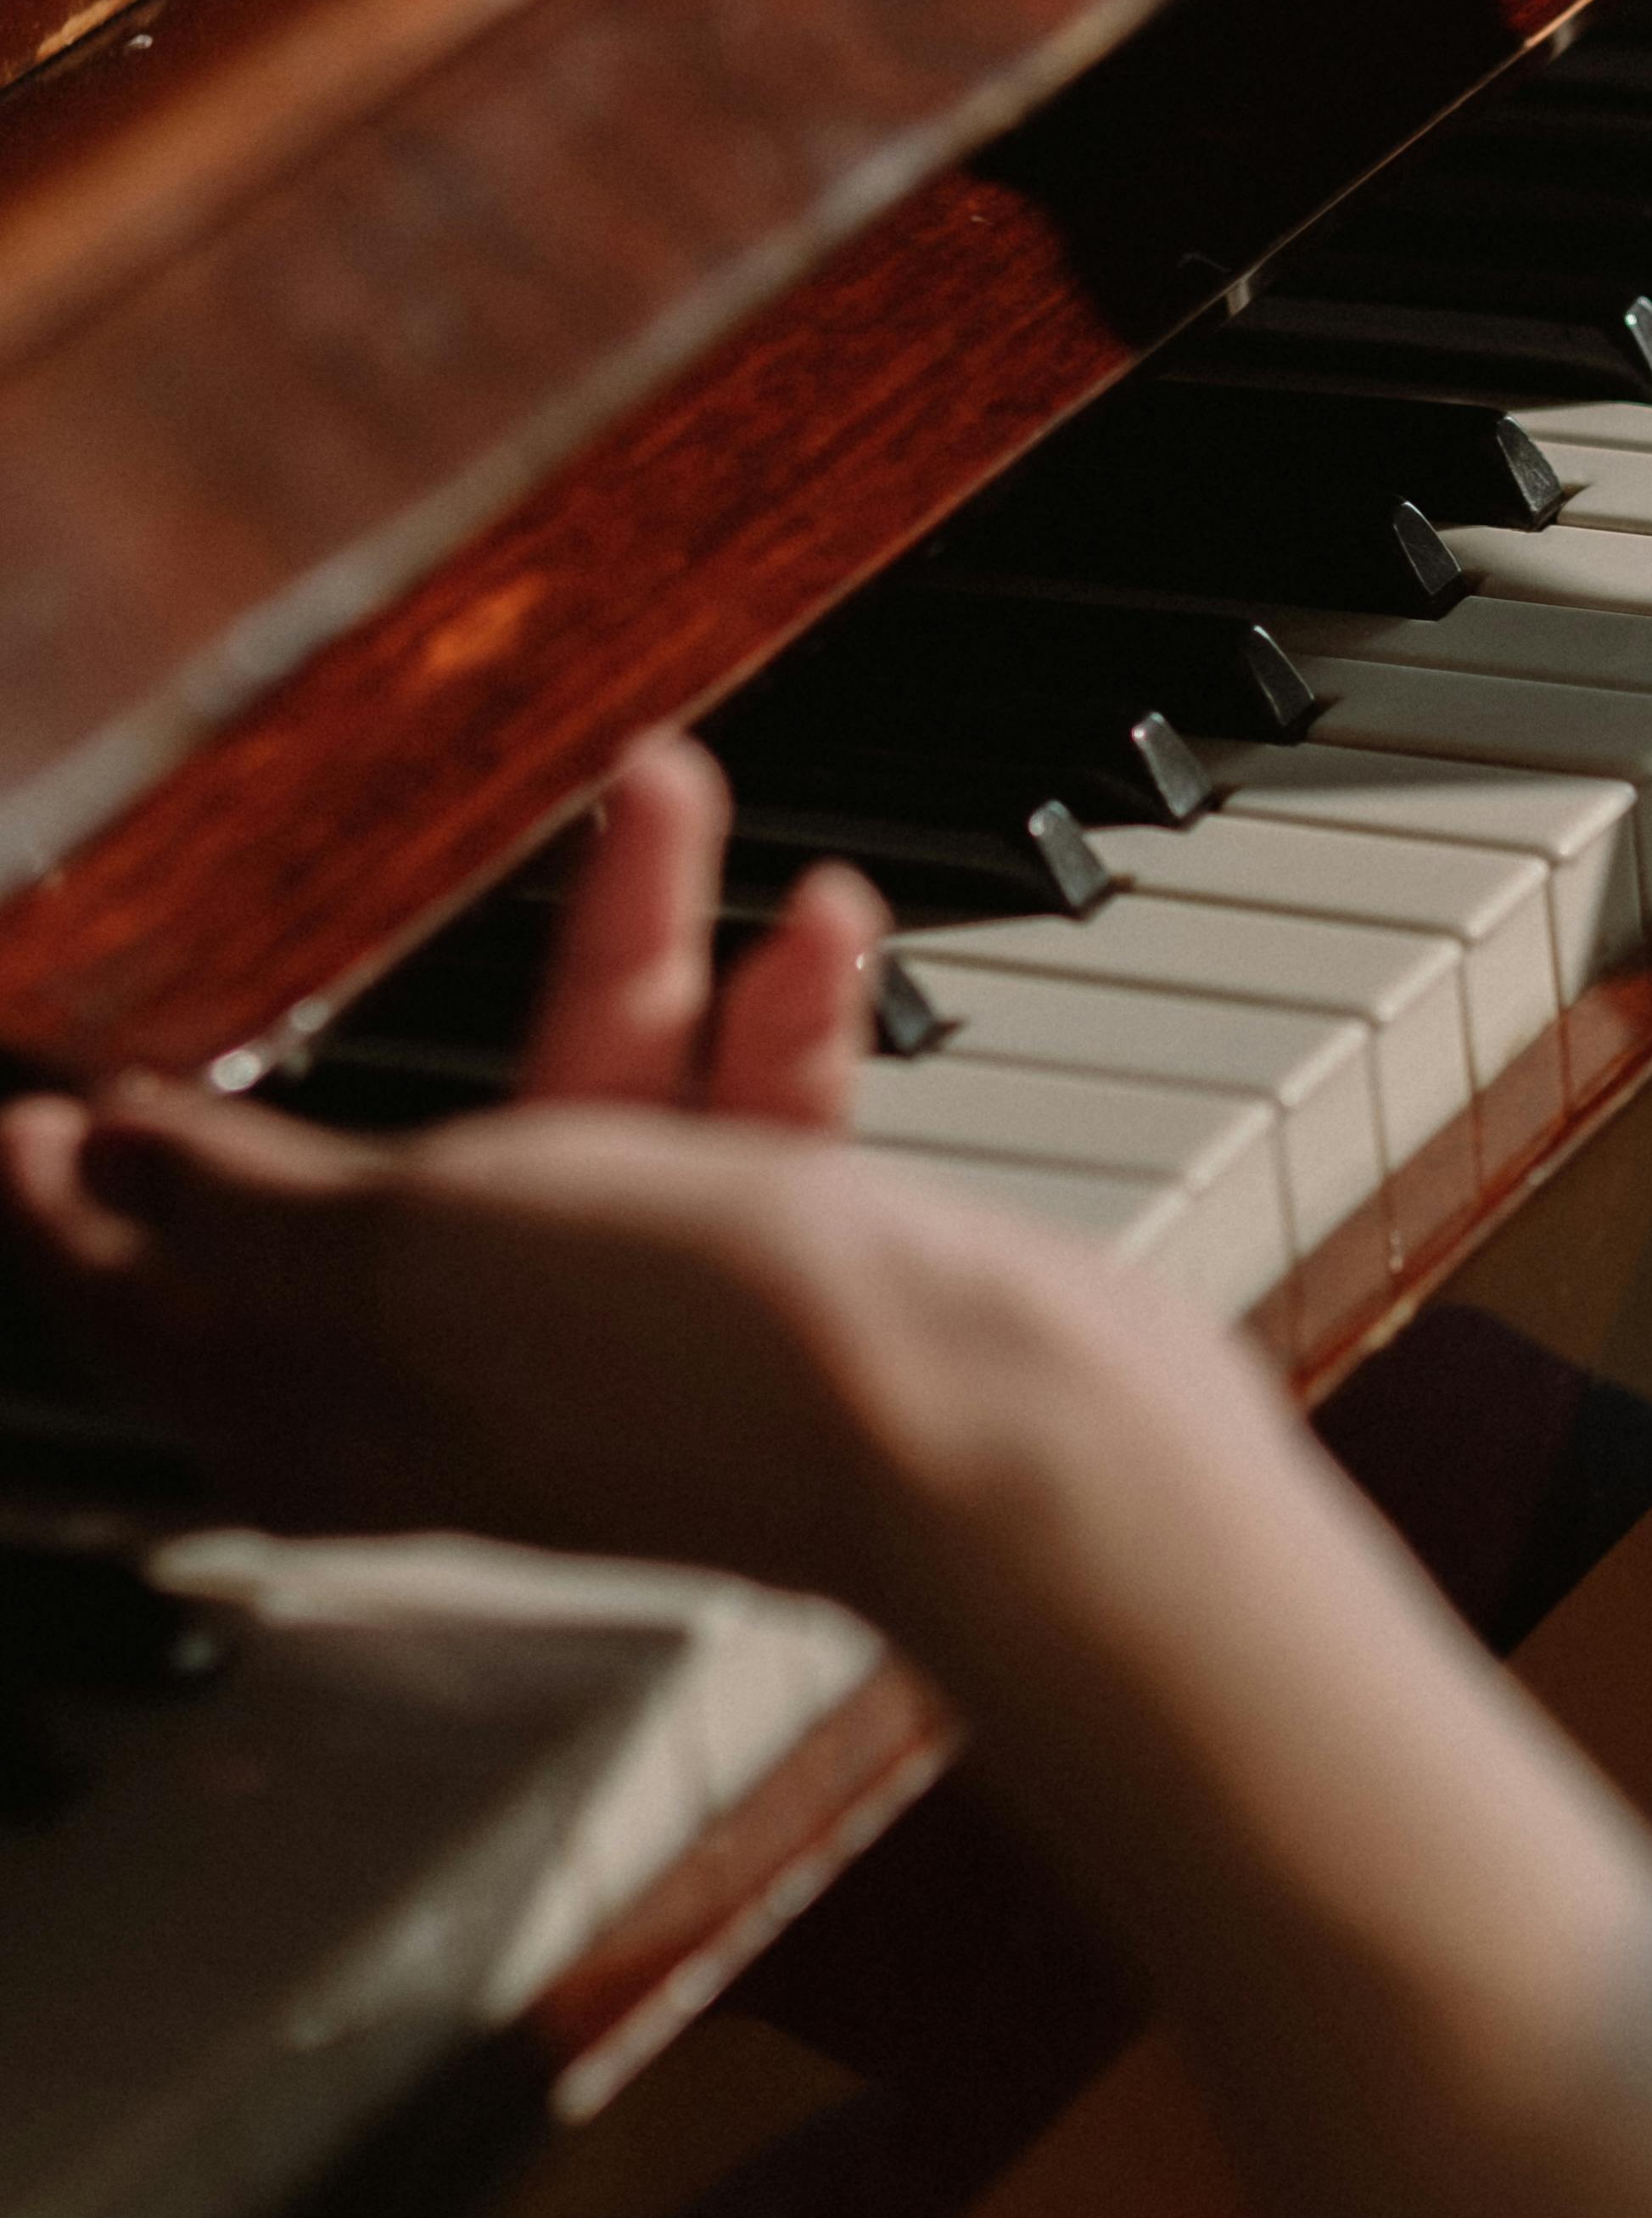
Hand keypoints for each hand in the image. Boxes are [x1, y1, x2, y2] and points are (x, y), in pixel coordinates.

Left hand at [0, 731, 1193, 1602]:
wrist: (990, 1428)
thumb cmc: (704, 1363)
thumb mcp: (407, 1249)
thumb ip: (244, 1203)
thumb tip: (93, 1164)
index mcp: (349, 1407)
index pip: (165, 1308)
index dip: (86, 1207)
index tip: (37, 1110)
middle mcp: (486, 1378)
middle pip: (374, 1188)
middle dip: (371, 1016)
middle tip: (296, 911)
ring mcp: (644, 1327)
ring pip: (592, 1110)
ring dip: (632, 952)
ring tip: (664, 789)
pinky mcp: (789, 1283)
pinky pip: (748, 1123)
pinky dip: (773, 1021)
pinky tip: (815, 926)